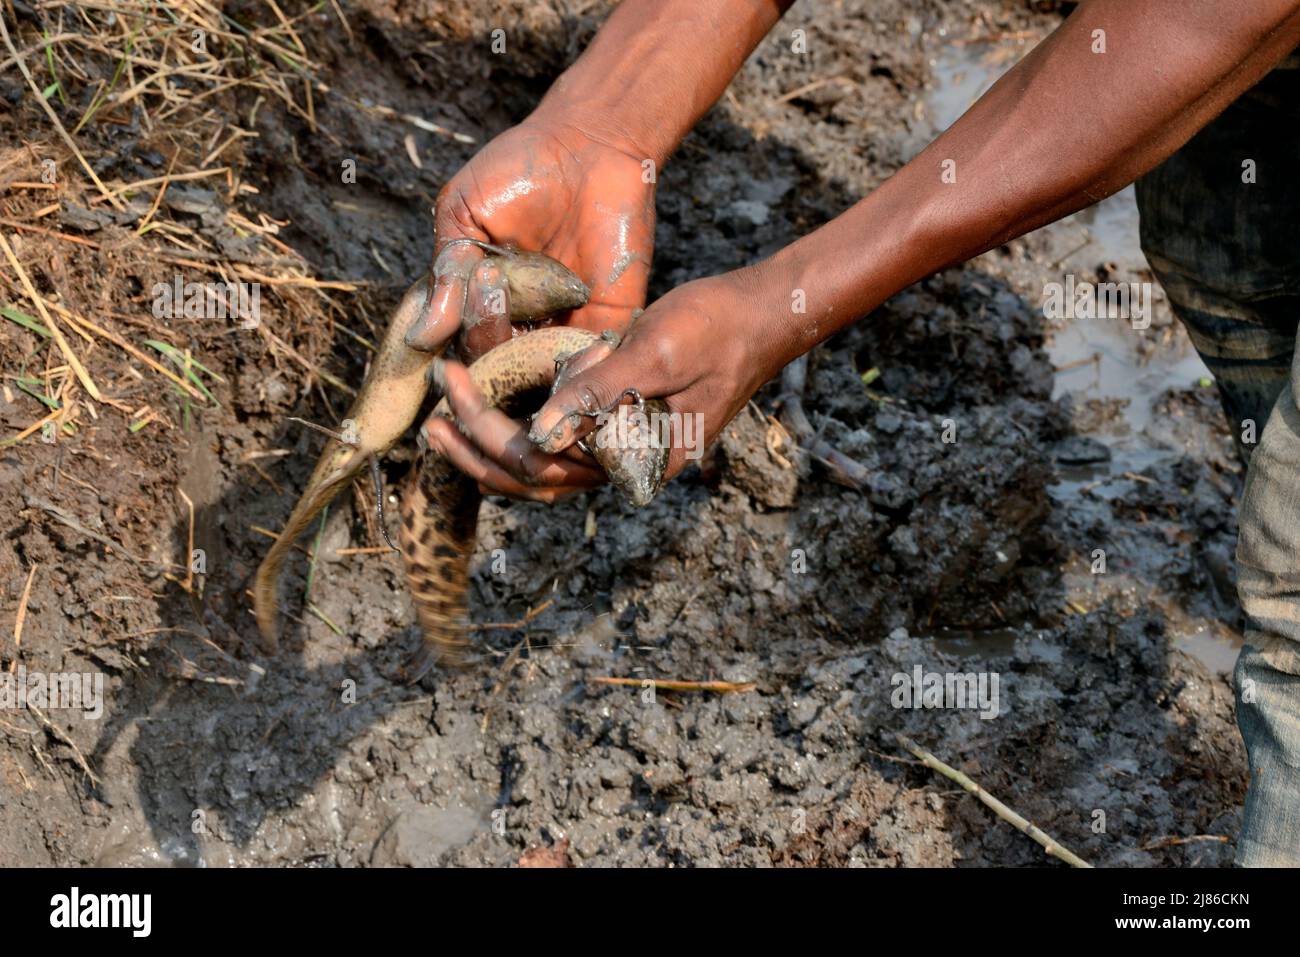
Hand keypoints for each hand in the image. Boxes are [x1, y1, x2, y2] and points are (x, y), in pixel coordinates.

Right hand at [407, 117, 655, 361]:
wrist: (590, 143)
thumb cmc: (518, 168)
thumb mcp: (464, 213)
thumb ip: (448, 273)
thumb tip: (421, 336)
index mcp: (482, 300)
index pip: (463, 345)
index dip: (454, 346)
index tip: (449, 326)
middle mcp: (522, 320)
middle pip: (501, 365)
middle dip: (490, 344)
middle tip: (492, 291)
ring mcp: (564, 322)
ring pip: (543, 370)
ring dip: (531, 359)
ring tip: (526, 313)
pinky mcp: (608, 318)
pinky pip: (593, 359)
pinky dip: (580, 363)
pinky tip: (569, 345)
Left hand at [424, 271, 789, 498]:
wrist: (763, 314)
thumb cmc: (718, 328)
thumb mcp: (658, 353)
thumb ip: (600, 394)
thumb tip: (540, 434)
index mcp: (637, 461)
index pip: (543, 466)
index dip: (486, 431)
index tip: (450, 385)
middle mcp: (624, 465)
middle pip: (534, 479)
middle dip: (476, 452)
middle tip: (428, 420)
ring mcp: (622, 448)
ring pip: (543, 467)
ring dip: (491, 446)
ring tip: (443, 421)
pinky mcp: (620, 423)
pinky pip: (560, 440)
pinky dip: (520, 426)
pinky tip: (491, 401)